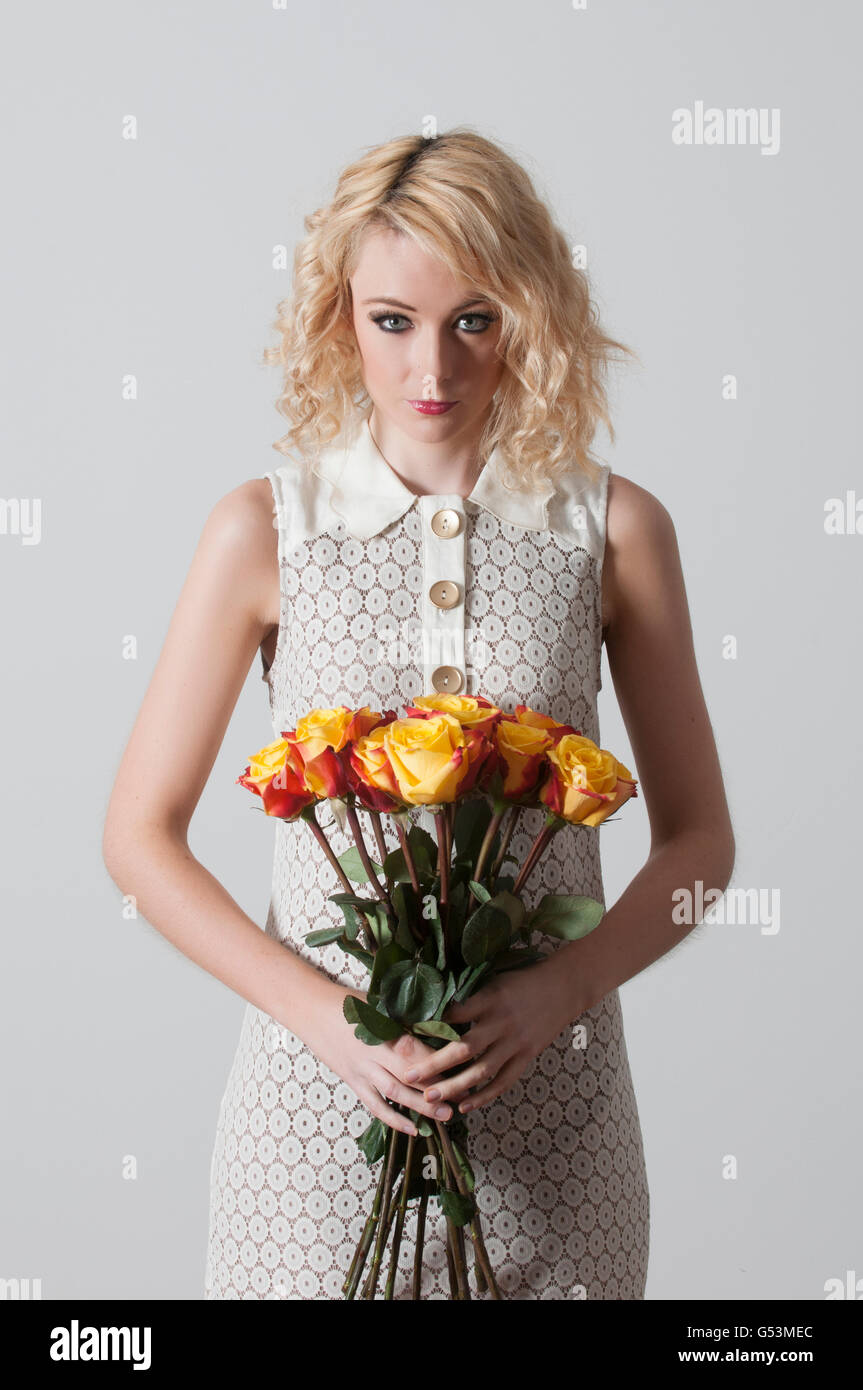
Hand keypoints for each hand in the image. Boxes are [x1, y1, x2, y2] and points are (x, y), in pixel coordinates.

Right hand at [300, 984, 455, 1137]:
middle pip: (411, 1074)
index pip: (418, 1050)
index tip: (465, 1069)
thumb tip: (439, 1025)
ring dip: (421, 1106)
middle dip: (438, 1087)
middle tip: (464, 1096)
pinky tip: (412, 1129)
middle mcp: (375, 1052)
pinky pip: (375, 1105)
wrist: (311, 1011)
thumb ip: (405, 1018)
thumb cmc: (348, 1003)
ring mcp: (363, 1069)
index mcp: (384, 1029)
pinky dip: (393, 1119)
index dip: (441, 1062)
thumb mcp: (379, 1004)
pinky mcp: (353, 1081)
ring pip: (395, 1092)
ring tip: (445, 1116)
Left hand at [402, 956, 581, 1114]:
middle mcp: (502, 1023)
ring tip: (430, 1098)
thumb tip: (435, 1010)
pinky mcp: (527, 1056)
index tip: (407, 1035)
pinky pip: (503, 1081)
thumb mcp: (494, 979)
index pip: (456, 1015)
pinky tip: (464, 1106)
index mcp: (491, 998)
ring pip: (482, 1071)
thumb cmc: (522, 981)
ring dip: (455, 1087)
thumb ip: (470, 996)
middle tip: (409, 1077)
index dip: (432, 1026)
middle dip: (434, 1065)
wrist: (563, 988)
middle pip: (464, 1048)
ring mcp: (516, 1043)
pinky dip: (484, 1096)